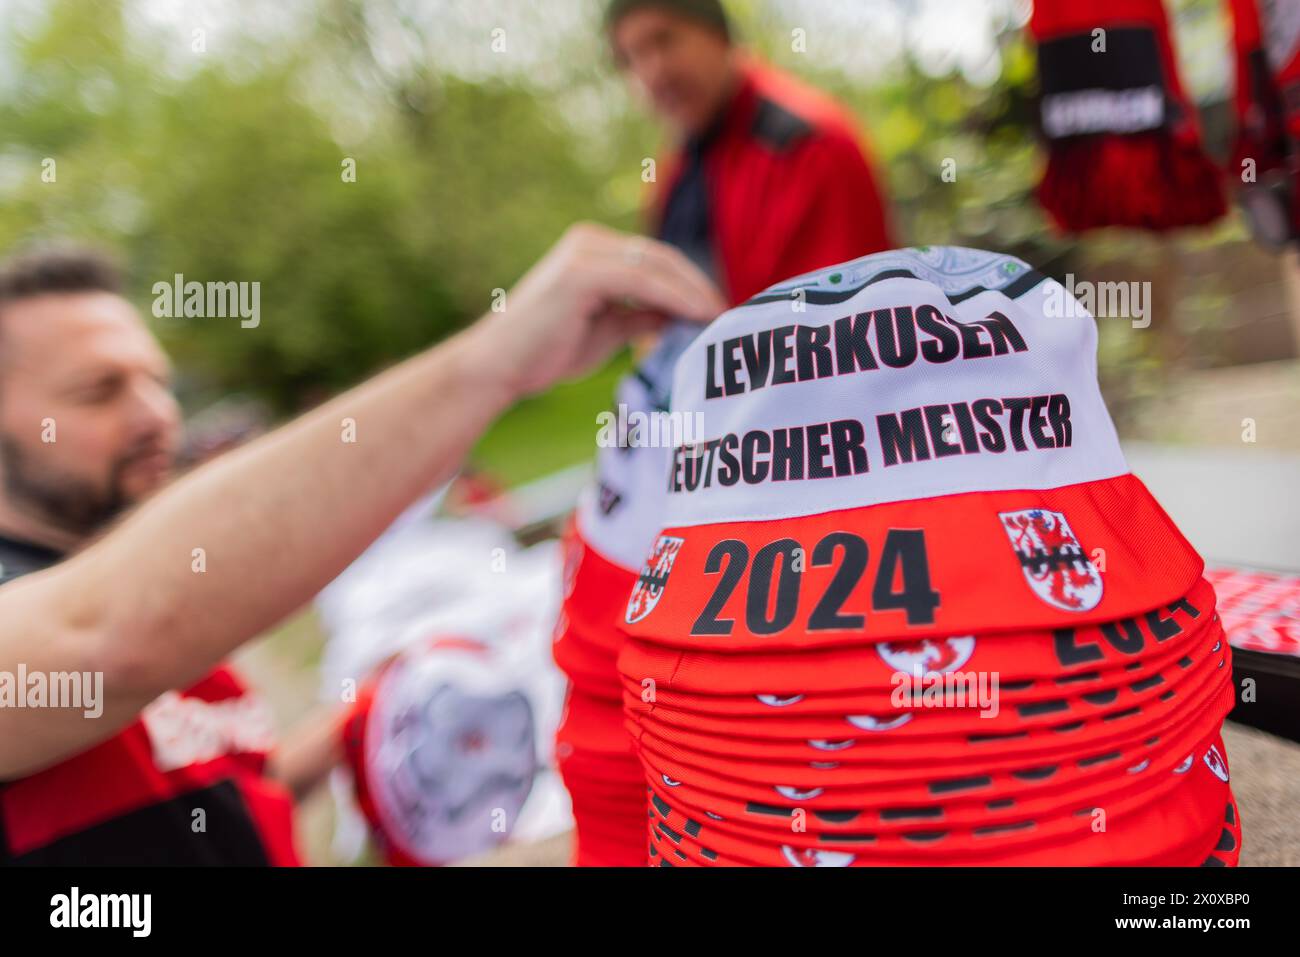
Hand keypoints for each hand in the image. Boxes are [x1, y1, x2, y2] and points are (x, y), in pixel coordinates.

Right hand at [463, 222, 725, 397]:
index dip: (691, 281)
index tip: (718, 308)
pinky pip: (642, 281)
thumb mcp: (607, 330)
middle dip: (699, 283)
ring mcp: (583, 252)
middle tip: (729, 311)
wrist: (497, 368)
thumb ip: (642, 315)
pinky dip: (675, 297)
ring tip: (719, 317)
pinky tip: (698, 315)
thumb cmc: (544, 353)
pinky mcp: (581, 272)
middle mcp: (588, 241)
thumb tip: (681, 313)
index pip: (655, 259)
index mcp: (591, 249)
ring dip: (694, 290)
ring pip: (656, 265)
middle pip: (662, 257)